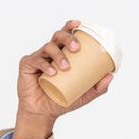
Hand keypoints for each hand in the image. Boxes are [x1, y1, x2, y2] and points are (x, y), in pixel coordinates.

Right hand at [13, 18, 113, 138]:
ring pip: (48, 47)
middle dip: (68, 37)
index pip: (66, 35)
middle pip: (58, 36)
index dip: (71, 26)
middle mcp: (49, 53)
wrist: (42, 114)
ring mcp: (38, 58)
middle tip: (76, 48)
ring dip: (59, 54)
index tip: (79, 24)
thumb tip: (110, 76)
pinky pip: (37, 60)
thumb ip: (97, 88)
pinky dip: (45, 65)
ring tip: (65, 67)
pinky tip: (52, 71)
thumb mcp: (83, 96)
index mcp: (61, 54)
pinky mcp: (27, 65)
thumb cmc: (60, 101)